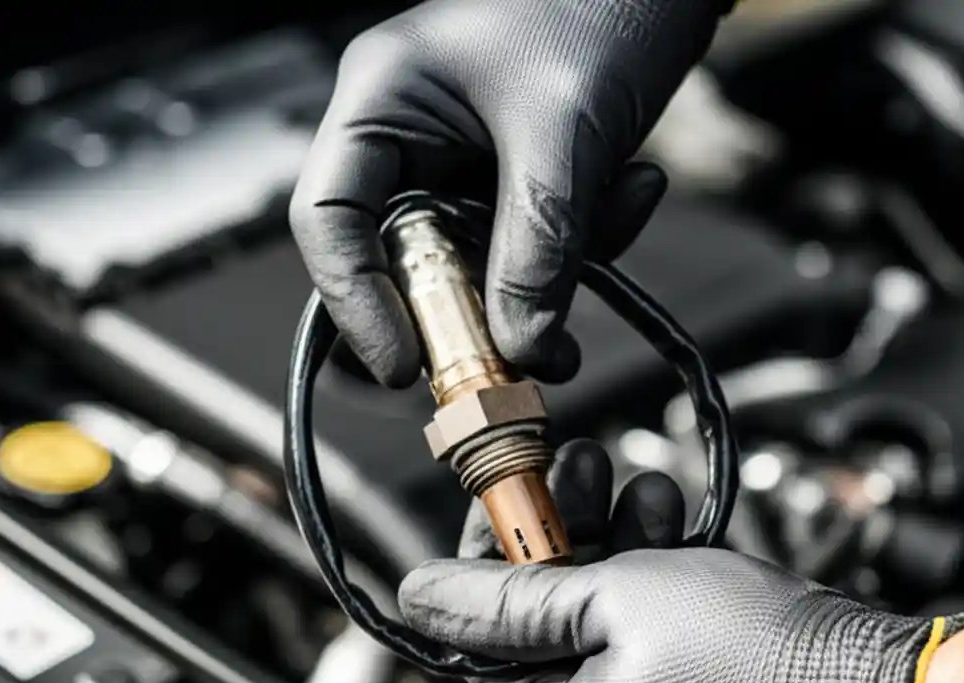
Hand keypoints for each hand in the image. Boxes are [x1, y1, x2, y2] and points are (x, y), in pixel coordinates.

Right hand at [290, 0, 733, 386]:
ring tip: (620, 205)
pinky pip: (535, 244)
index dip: (355, 300)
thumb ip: (538, 246)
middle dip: (479, 303)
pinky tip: (634, 186)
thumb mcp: (563, 130)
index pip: (329, 219)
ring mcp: (466, 157)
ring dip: (556, 267)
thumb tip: (522, 346)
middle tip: (532, 348)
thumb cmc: (603, 1)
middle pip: (408, 257)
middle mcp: (411, 132)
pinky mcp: (518, 174)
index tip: (405, 365)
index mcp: (382, 98)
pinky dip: (588, 238)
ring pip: (483, 262)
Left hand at [400, 442, 963, 682]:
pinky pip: (644, 611)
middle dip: (557, 530)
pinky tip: (668, 511)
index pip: (480, 642)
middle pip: (540, 615)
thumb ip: (505, 598)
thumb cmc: (750, 656)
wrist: (870, 677)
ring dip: (609, 530)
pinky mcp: (686, 677)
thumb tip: (416, 593)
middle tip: (569, 473)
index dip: (489, 557)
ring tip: (629, 482)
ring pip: (595, 601)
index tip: (504, 499)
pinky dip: (651, 557)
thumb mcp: (607, 604)